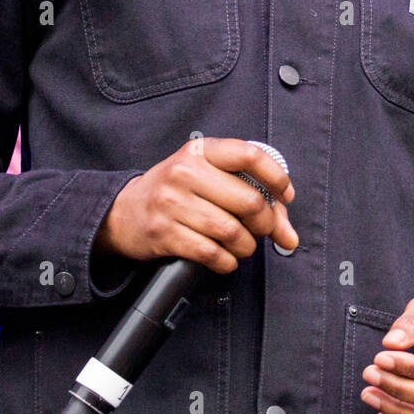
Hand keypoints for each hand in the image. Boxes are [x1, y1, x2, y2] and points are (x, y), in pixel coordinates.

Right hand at [94, 137, 297, 273]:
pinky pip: (212, 253)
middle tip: (262, 229)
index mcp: (201, 152)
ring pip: (232, 231)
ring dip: (246, 246)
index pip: (249, 155)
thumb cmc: (174, 192)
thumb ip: (250, 195)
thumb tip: (288, 236)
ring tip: (242, 244)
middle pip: (247, 201)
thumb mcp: (206, 178)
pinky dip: (227, 261)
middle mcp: (185, 172)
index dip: (276, 177)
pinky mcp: (165, 233)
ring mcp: (172, 203)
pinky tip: (225, 257)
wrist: (124, 211)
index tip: (285, 194)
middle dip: (265, 222)